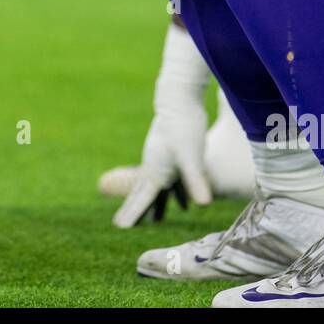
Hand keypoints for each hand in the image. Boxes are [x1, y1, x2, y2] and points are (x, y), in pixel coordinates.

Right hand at [112, 89, 211, 228]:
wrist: (178, 96)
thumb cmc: (184, 125)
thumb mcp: (192, 156)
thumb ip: (196, 180)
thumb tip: (204, 204)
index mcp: (156, 170)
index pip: (141, 198)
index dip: (132, 213)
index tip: (118, 226)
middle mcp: (154, 165)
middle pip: (142, 193)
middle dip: (134, 210)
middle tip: (121, 225)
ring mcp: (161, 158)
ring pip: (155, 186)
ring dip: (153, 203)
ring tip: (154, 219)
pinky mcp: (171, 152)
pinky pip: (168, 178)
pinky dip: (171, 192)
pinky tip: (181, 199)